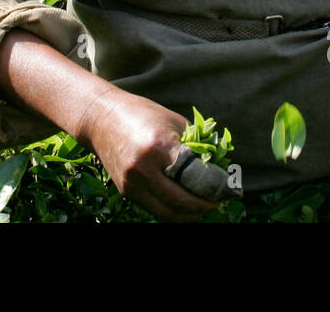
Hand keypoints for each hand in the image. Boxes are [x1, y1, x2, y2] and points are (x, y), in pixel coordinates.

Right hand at [73, 87, 220, 221]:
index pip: (195, 177)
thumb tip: (220, 166)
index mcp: (159, 146)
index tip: (229, 188)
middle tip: (219, 201)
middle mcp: (144, 168)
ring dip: (190, 215)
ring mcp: (133, 183)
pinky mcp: (126, 192)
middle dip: (206, 206)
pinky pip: (155, 210)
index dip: (216, 187)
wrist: (101, 118)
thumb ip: (195, 144)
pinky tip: (184, 205)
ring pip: (169, 213)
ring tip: (203, 207)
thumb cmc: (142, 114)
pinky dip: (173, 212)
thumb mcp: (173, 122)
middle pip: (183, 201)